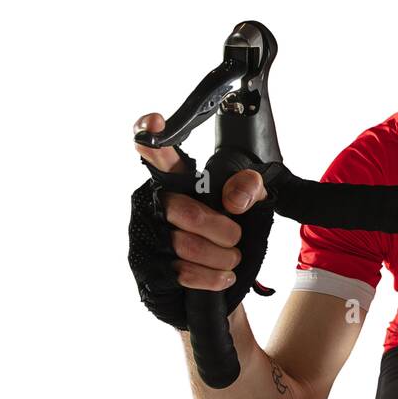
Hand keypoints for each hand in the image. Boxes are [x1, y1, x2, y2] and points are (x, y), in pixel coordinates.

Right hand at [133, 112, 269, 292]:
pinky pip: (180, 272)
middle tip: (236, 238)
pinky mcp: (147, 268)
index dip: (152, 136)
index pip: (159, 154)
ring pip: (186, 246)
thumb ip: (250, 187)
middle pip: (187, 213)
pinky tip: (224, 276)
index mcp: (174, 180)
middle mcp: (153, 204)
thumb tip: (233, 200)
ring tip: (232, 258)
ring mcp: (145, 236)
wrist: (224, 275)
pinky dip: (210, 277)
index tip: (154, 122)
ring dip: (221, 257)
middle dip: (223, 231)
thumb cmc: (229, 229)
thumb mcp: (251, 202)